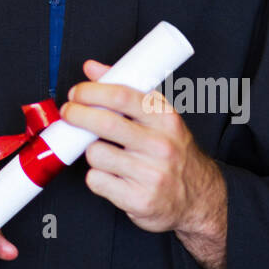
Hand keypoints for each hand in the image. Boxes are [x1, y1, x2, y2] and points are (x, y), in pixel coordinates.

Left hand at [61, 59, 226, 268]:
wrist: (199, 198)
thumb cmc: (174, 152)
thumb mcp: (159, 117)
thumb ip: (126, 91)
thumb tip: (93, 69)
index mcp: (166, 120)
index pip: (122, 96)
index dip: (91, 92)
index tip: (77, 92)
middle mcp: (161, 146)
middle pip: (106, 123)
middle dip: (77, 114)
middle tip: (68, 113)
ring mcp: (151, 174)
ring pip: (96, 153)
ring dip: (90, 150)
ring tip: (103, 151)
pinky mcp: (139, 200)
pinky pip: (97, 180)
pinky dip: (96, 176)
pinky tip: (110, 174)